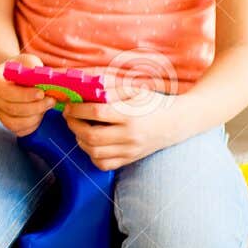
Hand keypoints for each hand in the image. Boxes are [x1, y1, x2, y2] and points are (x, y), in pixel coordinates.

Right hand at [0, 53, 52, 137]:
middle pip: (11, 109)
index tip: (41, 93)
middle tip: (51, 100)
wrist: (17, 77)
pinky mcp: (5, 122)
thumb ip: (33, 67)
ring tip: (47, 107)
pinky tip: (41, 115)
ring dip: (35, 117)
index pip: (6, 92)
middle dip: (35, 107)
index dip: (24, 95)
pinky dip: (32, 125)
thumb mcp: (28, 61)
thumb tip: (42, 77)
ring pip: (14, 123)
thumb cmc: (23, 68)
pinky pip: (18, 130)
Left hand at [61, 82, 177, 170]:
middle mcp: (130, 136)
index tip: (70, 105)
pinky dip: (91, 155)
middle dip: (74, 125)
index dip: (77, 109)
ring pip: (94, 152)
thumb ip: (109, 87)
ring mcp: (130, 150)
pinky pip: (104, 164)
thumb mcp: (134, 89)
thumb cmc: (153, 102)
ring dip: (79, 140)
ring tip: (79, 128)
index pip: (96, 112)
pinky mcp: (130, 159)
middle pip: (91, 136)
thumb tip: (84, 83)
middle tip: (69, 117)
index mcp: (130, 115)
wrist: (177, 122)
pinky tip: (91, 143)